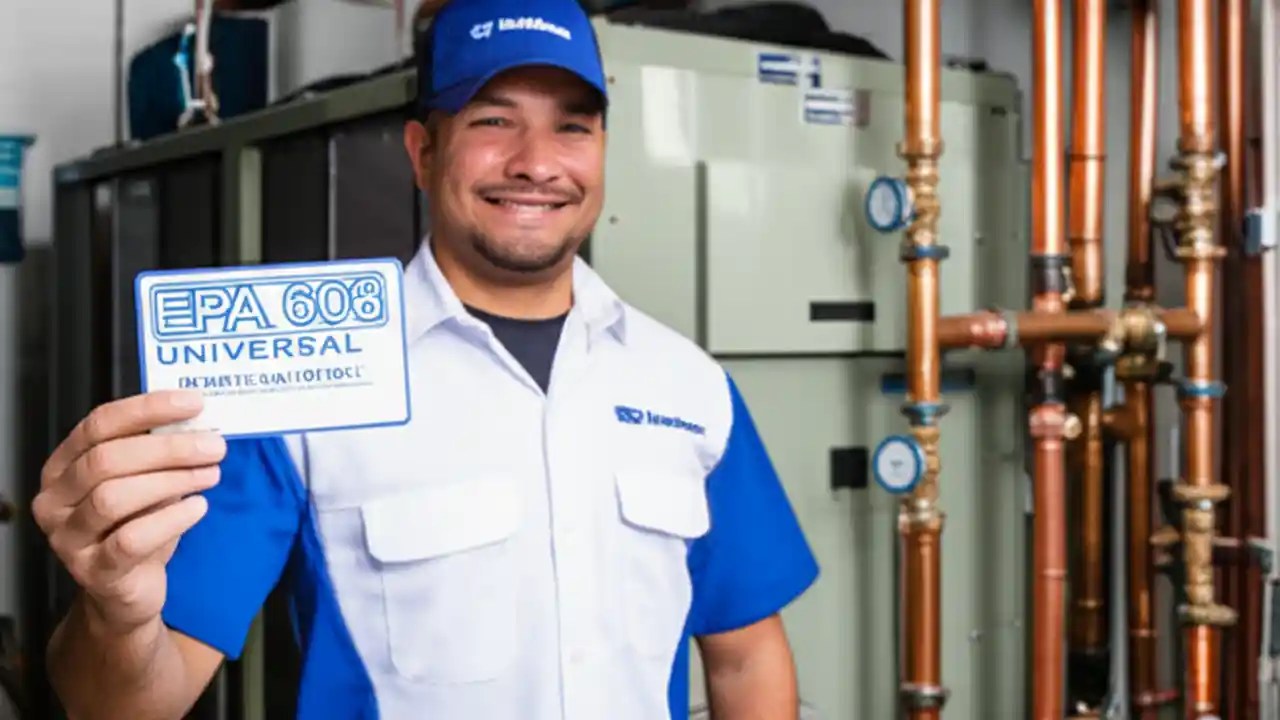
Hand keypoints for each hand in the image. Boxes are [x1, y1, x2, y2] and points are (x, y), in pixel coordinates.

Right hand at [32, 391, 225, 634]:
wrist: (125, 591)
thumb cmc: (136, 526)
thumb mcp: (145, 482)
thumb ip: (158, 452)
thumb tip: (199, 423)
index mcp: (64, 466)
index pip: (99, 424)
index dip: (147, 409)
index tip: (193, 402)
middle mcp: (55, 500)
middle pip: (106, 459)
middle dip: (167, 448)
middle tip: (213, 447)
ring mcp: (68, 538)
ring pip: (113, 498)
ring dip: (172, 481)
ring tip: (210, 474)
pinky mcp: (94, 572)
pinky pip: (131, 540)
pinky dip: (172, 519)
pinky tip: (198, 508)